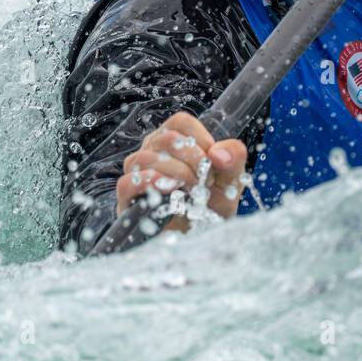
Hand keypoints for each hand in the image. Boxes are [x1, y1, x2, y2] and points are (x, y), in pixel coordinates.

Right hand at [116, 112, 248, 232]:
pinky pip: (127, 182)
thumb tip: (219, 153)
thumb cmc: (212, 205)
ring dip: (177, 173)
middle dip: (193, 160)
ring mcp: (136, 174)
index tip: (213, 161)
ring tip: (192, 192)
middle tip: (206, 182)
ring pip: (146, 158)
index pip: (180, 122)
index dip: (200, 138)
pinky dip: (150, 184)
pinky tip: (170, 192)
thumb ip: (233, 161)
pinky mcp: (127, 200)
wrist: (200, 238)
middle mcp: (152, 152)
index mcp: (175, 141)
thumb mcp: (231, 182)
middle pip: (166, 138)